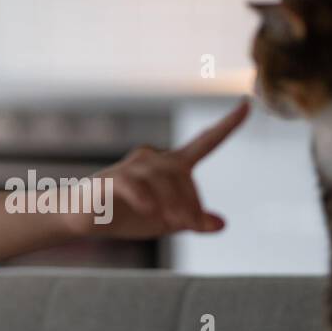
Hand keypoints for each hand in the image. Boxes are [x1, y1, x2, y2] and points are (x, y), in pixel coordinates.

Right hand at [76, 98, 249, 239]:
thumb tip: (221, 224)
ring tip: (175, 224)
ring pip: (162, 180)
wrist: (84, 216)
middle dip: (190, 202)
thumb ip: (192, 220)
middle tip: (190, 225)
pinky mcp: (113, 179)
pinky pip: (134, 184)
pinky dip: (144, 197)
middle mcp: (154, 159)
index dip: (227, 125)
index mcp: (171, 165)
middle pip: (183, 175)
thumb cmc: (128, 214)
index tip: (246, 104)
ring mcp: (132, 167)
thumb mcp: (166, 222)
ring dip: (173, 203)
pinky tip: (148, 210)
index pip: (205, 142)